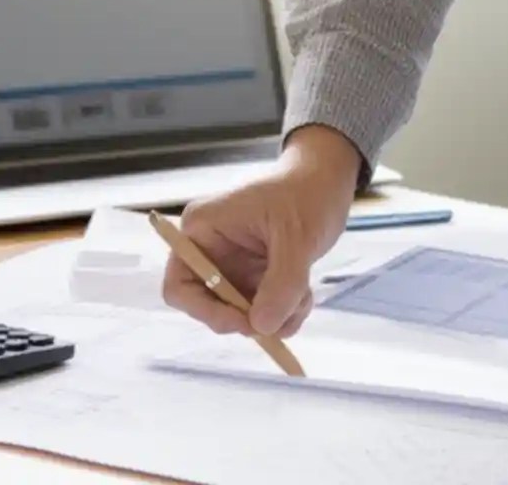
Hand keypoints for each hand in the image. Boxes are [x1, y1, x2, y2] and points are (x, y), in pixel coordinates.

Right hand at [162, 125, 360, 336]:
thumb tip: (262, 327)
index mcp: (203, 230)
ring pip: (241, 315)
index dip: (204, 311)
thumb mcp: (295, 237)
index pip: (179, 286)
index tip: (243, 321)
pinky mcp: (255, 277)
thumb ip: (280, 283)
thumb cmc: (305, 194)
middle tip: (279, 319)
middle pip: (208, 307)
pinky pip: (262, 312)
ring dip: (274, 318)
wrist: (328, 181)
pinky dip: (285, 313)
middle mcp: (211, 252)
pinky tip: (305, 295)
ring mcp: (234, 267)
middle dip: (246, 318)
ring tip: (303, 297)